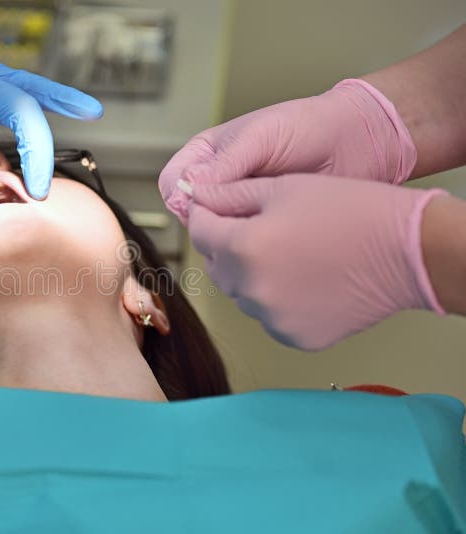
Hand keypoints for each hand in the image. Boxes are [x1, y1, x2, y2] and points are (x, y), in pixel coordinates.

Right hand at [160, 79, 416, 222]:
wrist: (356, 144)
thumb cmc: (308, 127)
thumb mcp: (261, 136)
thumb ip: (226, 162)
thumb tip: (189, 187)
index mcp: (207, 156)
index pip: (173, 182)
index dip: (180, 197)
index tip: (201, 205)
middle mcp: (218, 184)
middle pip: (188, 214)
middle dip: (204, 221)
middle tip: (233, 220)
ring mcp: (239, 209)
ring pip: (213, 233)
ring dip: (227, 236)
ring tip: (254, 227)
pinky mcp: (262, 228)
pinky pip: (241, 245)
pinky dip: (248, 246)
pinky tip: (267, 238)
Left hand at [185, 175, 445, 349]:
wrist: (406, 252)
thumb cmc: (351, 211)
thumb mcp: (283, 188)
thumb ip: (231, 195)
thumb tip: (198, 197)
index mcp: (243, 248)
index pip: (199, 233)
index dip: (205, 216)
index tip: (214, 208)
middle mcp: (251, 290)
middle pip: (217, 267)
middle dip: (227, 246)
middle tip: (257, 228)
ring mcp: (272, 319)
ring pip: (242, 294)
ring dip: (251, 275)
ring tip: (287, 254)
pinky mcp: (294, 337)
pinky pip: (269, 317)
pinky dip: (276, 300)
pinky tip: (303, 280)